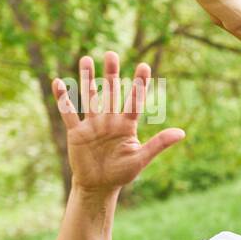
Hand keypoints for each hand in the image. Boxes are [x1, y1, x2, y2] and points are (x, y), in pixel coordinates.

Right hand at [52, 51, 183, 196]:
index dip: (139, 84)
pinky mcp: (76, 132)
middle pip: (111, 92)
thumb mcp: (141, 159)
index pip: (134, 101)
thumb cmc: (122, 173)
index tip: (144, 66)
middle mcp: (109, 120)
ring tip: (86, 59)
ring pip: (89, 97)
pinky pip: (68, 112)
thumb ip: (159, 144)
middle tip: (111, 53)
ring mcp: (92, 124)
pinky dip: (63, 99)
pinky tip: (59, 82)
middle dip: (111, 74)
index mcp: (126, 126)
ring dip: (87, 79)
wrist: (99, 186)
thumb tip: (182, 133)